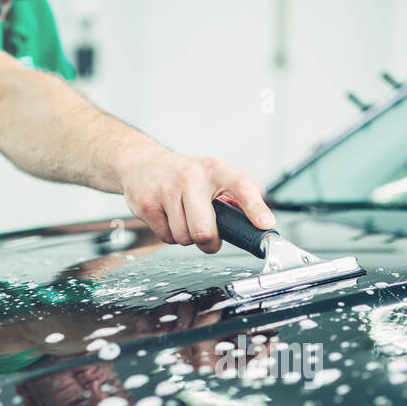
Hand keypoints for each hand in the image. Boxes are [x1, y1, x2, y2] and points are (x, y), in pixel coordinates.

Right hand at [117, 149, 274, 253]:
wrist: (141, 163)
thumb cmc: (183, 175)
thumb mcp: (212, 175)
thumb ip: (234, 196)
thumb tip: (258, 221)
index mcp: (214, 170)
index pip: (241, 186)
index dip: (255, 207)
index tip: (265, 224)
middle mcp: (191, 178)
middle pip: (204, 231)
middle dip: (209, 242)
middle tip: (209, 237)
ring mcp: (167, 190)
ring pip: (185, 238)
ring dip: (187, 237)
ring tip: (184, 219)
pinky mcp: (147, 204)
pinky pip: (166, 237)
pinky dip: (170, 235)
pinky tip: (169, 218)